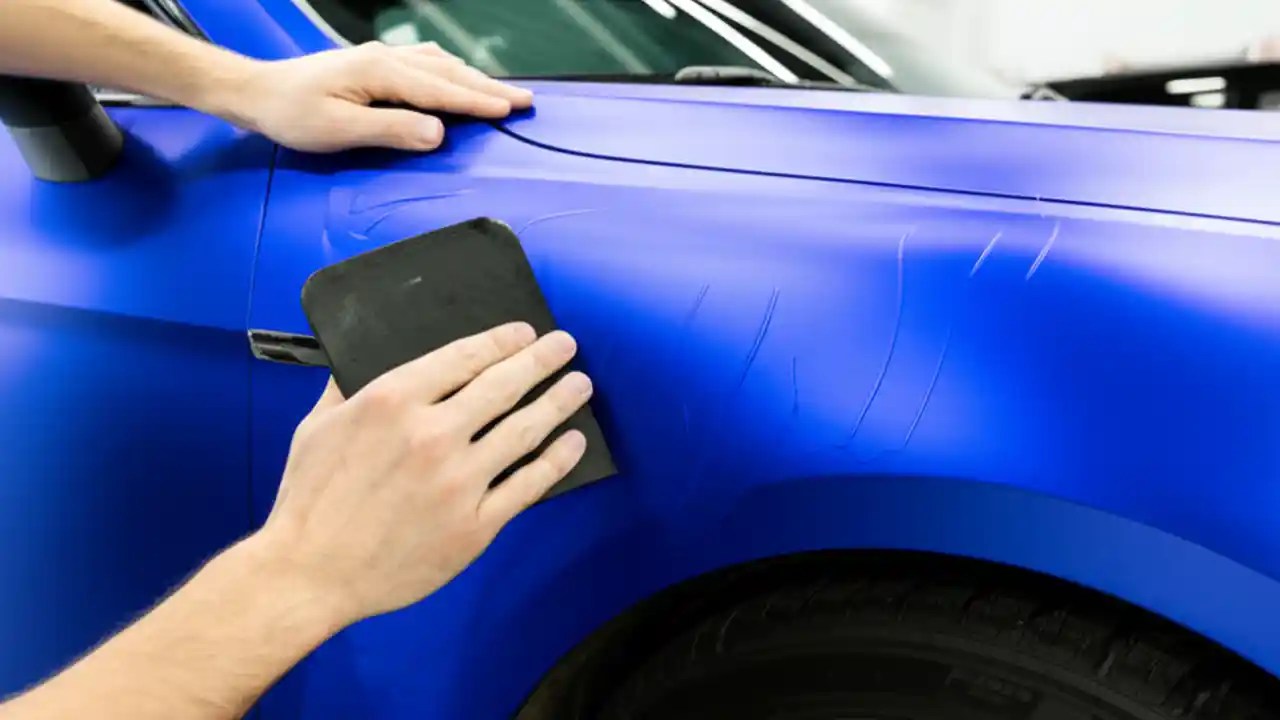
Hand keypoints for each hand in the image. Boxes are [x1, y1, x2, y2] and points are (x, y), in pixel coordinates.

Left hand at [222, 41, 532, 151]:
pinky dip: (450, 72)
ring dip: (472, 79)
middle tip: (525, 101)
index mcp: (382, 71)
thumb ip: (392, 130)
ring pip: (440, 64)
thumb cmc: (294, 116)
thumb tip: (439, 133)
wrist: (257, 92)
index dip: (479, 102)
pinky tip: (455, 76)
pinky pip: (425, 63)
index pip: (442, 90)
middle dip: (488, 88)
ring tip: (500, 93)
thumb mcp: (341, 130)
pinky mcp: (373, 63)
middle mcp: (387, 57)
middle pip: (449, 73)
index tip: (512, 110)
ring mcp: (380, 57)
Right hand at [255, 323, 590, 624]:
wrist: (311, 574)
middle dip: (541, 360)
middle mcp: (432, 435)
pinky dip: (557, 461)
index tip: (525, 333)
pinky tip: (573, 444)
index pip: (465, 358)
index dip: (502, 342)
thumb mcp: (318, 426)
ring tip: (579, 386)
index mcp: (392, 402)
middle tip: (565, 346)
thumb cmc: (310, 500)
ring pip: (524, 431)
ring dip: (558, 403)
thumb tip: (366, 361)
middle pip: (503, 386)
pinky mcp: (474, 525)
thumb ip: (349, 388)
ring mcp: (458, 482)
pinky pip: (528, 485)